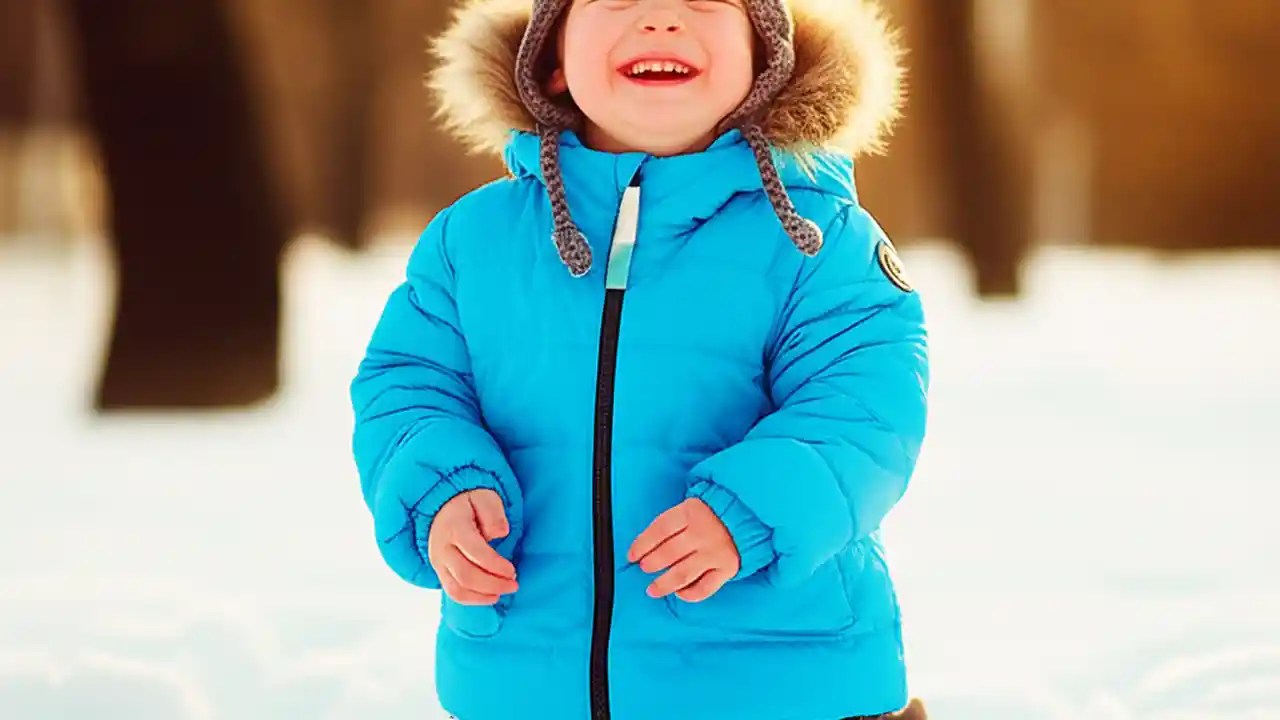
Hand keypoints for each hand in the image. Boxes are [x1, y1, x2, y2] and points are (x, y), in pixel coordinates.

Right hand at [427, 489, 518, 604]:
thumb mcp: (484, 497)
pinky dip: (472, 599)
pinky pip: (452, 592)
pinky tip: (490, 596)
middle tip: (513, 585)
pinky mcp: (440, 571)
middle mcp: (442, 548)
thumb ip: (493, 513)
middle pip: (465, 576)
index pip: (475, 553)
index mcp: (454, 527)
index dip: (496, 566)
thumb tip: (500, 533)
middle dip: (493, 584)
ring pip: (457, 589)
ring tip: (502, 593)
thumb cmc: (468, 502)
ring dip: (483, 596)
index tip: (513, 571)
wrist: (442, 506)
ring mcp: (438, 562)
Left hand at [627, 498, 739, 602]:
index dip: (642, 545)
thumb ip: (672, 523)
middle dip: (651, 564)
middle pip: (668, 553)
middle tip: (645, 568)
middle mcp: (703, 533)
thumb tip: (645, 546)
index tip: (632, 556)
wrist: (748, 515)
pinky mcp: (728, 568)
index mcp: (691, 512)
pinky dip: (690, 594)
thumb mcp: (691, 506)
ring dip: (664, 584)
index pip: (659, 530)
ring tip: (652, 590)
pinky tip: (679, 593)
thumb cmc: (713, 513)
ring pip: (682, 574)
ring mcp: (715, 552)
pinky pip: (705, 588)